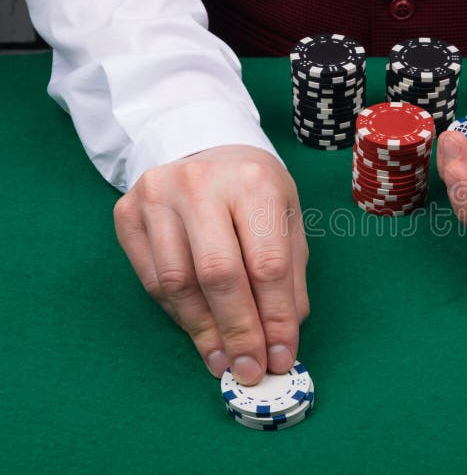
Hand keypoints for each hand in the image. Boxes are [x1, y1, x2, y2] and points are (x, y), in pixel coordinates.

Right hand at [114, 145, 308, 383]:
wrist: (205, 148)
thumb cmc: (254, 192)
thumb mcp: (287, 220)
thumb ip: (290, 277)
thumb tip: (283, 339)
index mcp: (254, 182)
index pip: (267, 264)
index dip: (275, 319)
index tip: (282, 357)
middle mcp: (200, 184)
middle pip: (218, 274)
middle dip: (238, 332)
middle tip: (250, 370)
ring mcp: (156, 196)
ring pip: (177, 283)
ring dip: (204, 332)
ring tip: (224, 360)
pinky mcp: (126, 213)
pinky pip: (151, 281)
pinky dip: (179, 314)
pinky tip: (200, 331)